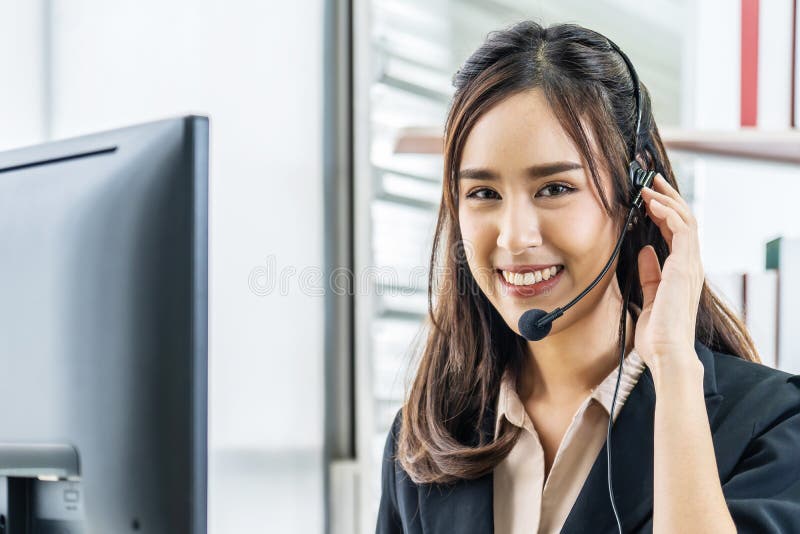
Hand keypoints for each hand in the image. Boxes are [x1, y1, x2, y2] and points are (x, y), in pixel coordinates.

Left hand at [633, 173, 704, 374]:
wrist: (667, 353)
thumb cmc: (658, 333)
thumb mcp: (650, 296)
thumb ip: (650, 274)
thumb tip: (645, 252)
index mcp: (682, 271)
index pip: (678, 233)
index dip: (664, 212)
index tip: (648, 198)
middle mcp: (690, 265)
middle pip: (685, 220)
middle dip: (668, 198)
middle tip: (651, 180)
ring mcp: (690, 265)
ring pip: (686, 220)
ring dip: (666, 200)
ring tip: (649, 186)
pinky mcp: (685, 267)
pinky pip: (681, 231)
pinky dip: (667, 214)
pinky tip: (652, 204)